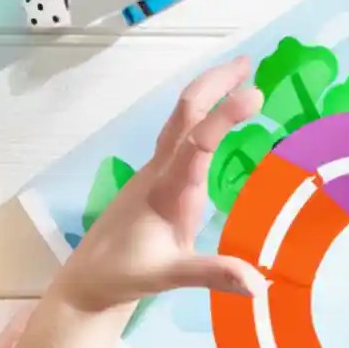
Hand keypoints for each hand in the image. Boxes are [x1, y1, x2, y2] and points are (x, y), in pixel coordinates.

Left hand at [52, 57, 266, 313]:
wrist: (89, 278)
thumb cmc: (127, 274)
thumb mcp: (170, 277)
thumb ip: (214, 275)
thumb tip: (259, 284)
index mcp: (168, 189)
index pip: (197, 142)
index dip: (225, 116)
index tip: (255, 93)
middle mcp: (161, 170)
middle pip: (185, 113)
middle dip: (216, 83)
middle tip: (249, 62)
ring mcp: (157, 169)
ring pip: (182, 119)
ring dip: (209, 92)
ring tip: (242, 74)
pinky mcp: (158, 176)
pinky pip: (182, 132)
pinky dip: (204, 112)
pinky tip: (220, 114)